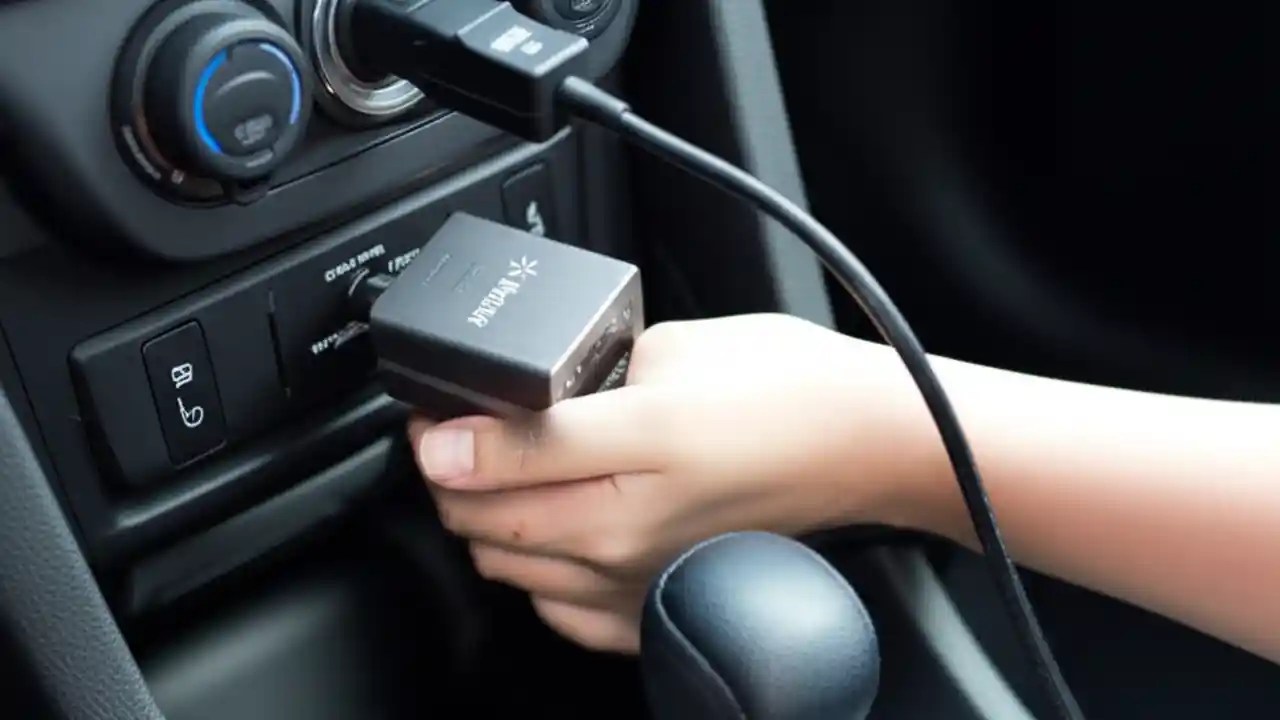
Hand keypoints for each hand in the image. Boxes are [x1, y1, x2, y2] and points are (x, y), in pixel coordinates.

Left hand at [408, 313, 930, 652]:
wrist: (859, 442)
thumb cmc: (785, 386)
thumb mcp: (672, 347)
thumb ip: (580, 378)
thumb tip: (510, 402)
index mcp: (630, 446)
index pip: (487, 454)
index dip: (437, 430)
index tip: (431, 412)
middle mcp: (626, 528)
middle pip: (478, 521)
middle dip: (449, 477)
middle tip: (459, 438)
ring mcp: (638, 579)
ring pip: (506, 568)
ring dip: (486, 524)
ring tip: (503, 479)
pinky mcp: (653, 608)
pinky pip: (554, 612)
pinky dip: (533, 575)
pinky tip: (553, 534)